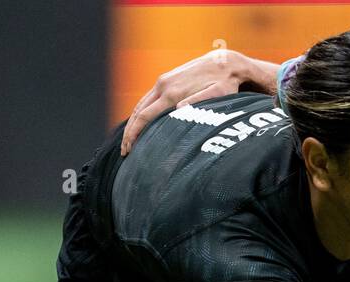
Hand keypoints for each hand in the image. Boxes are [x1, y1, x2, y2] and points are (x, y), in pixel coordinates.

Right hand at [121, 49, 277, 155]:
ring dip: (133, 123)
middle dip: (129, 132)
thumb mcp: (217, 94)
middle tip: (125, 151)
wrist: (225, 62)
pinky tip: (141, 125)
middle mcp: (164, 85)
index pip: (144, 116)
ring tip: (129, 141)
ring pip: (140, 104)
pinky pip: (148, 99)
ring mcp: (163, 81)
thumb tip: (178, 109)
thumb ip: (198, 102)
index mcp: (172, 92)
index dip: (134, 133)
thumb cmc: (224, 83)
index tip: (128, 149)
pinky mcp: (167, 80)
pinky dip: (140, 112)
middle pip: (138, 110)